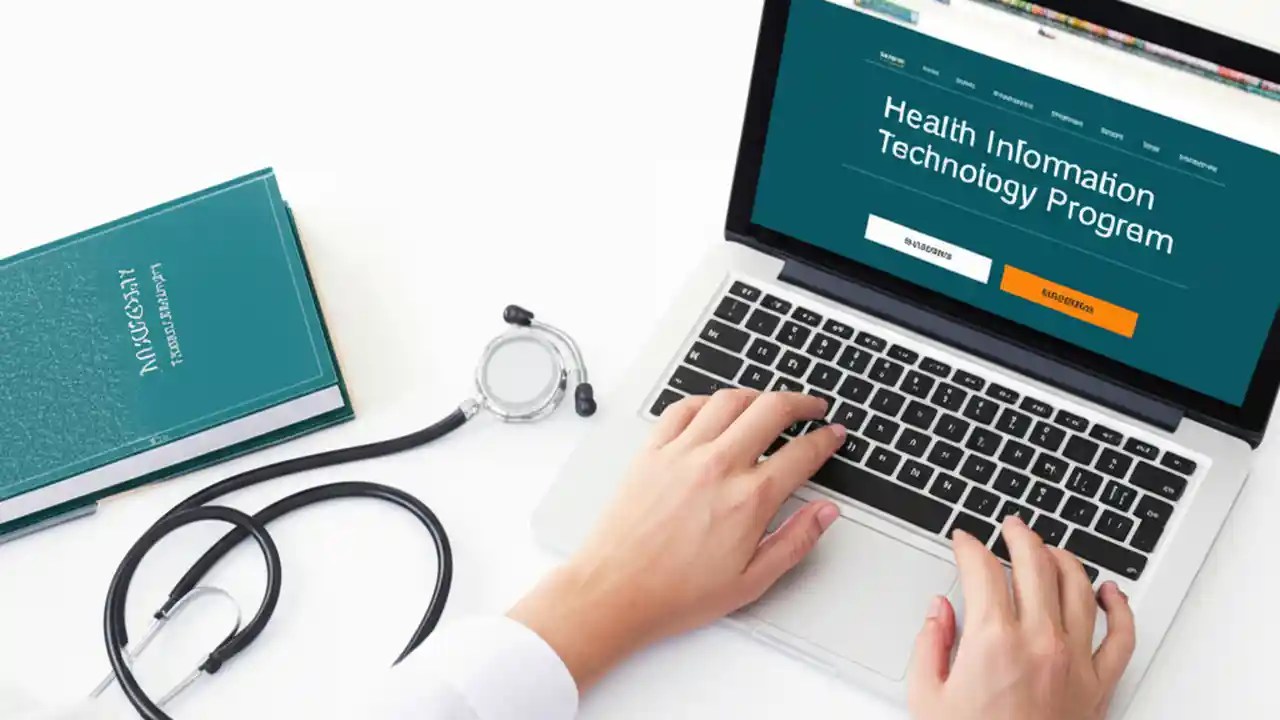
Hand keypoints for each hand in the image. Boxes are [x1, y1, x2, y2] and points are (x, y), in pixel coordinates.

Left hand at [509, 390, 846, 689]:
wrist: (614, 592)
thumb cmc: (676, 593)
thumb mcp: (751, 582)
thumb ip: (795, 542)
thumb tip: (825, 512)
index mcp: (748, 500)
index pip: (801, 453)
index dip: (825, 439)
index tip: (832, 435)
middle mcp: (717, 466)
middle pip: (771, 410)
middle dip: (801, 402)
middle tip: (812, 406)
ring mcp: (681, 454)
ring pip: (728, 400)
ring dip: (757, 395)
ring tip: (769, 403)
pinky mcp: (651, 452)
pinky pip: (683, 408)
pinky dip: (706, 401)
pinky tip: (715, 409)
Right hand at [909, 516, 1136, 719]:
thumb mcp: (925, 697)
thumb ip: (929, 644)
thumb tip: (939, 610)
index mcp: (993, 641)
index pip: (984, 570)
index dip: (969, 546)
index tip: (963, 541)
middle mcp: (1040, 642)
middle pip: (1037, 565)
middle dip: (1020, 537)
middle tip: (1010, 527)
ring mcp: (1075, 662)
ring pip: (1080, 588)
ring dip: (1064, 558)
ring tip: (1051, 549)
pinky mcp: (1099, 686)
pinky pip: (1121, 635)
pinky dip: (1120, 607)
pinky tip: (1111, 592)